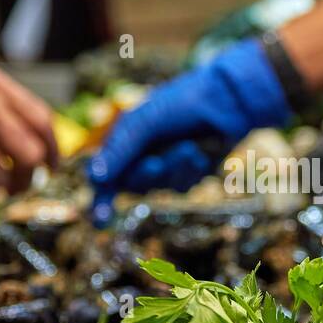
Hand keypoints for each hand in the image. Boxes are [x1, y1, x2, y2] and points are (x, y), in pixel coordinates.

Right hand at [87, 38, 291, 225]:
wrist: (227, 101)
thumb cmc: (182, 103)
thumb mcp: (145, 122)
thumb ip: (120, 150)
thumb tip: (95, 178)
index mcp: (125, 140)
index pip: (106, 175)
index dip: (100, 200)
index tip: (99, 221)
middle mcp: (143, 155)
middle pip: (133, 184)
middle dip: (145, 175)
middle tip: (156, 163)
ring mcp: (167, 167)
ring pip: (161, 187)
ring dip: (174, 168)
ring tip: (189, 146)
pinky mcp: (189, 174)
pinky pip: (183, 186)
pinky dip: (191, 170)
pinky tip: (201, 153)